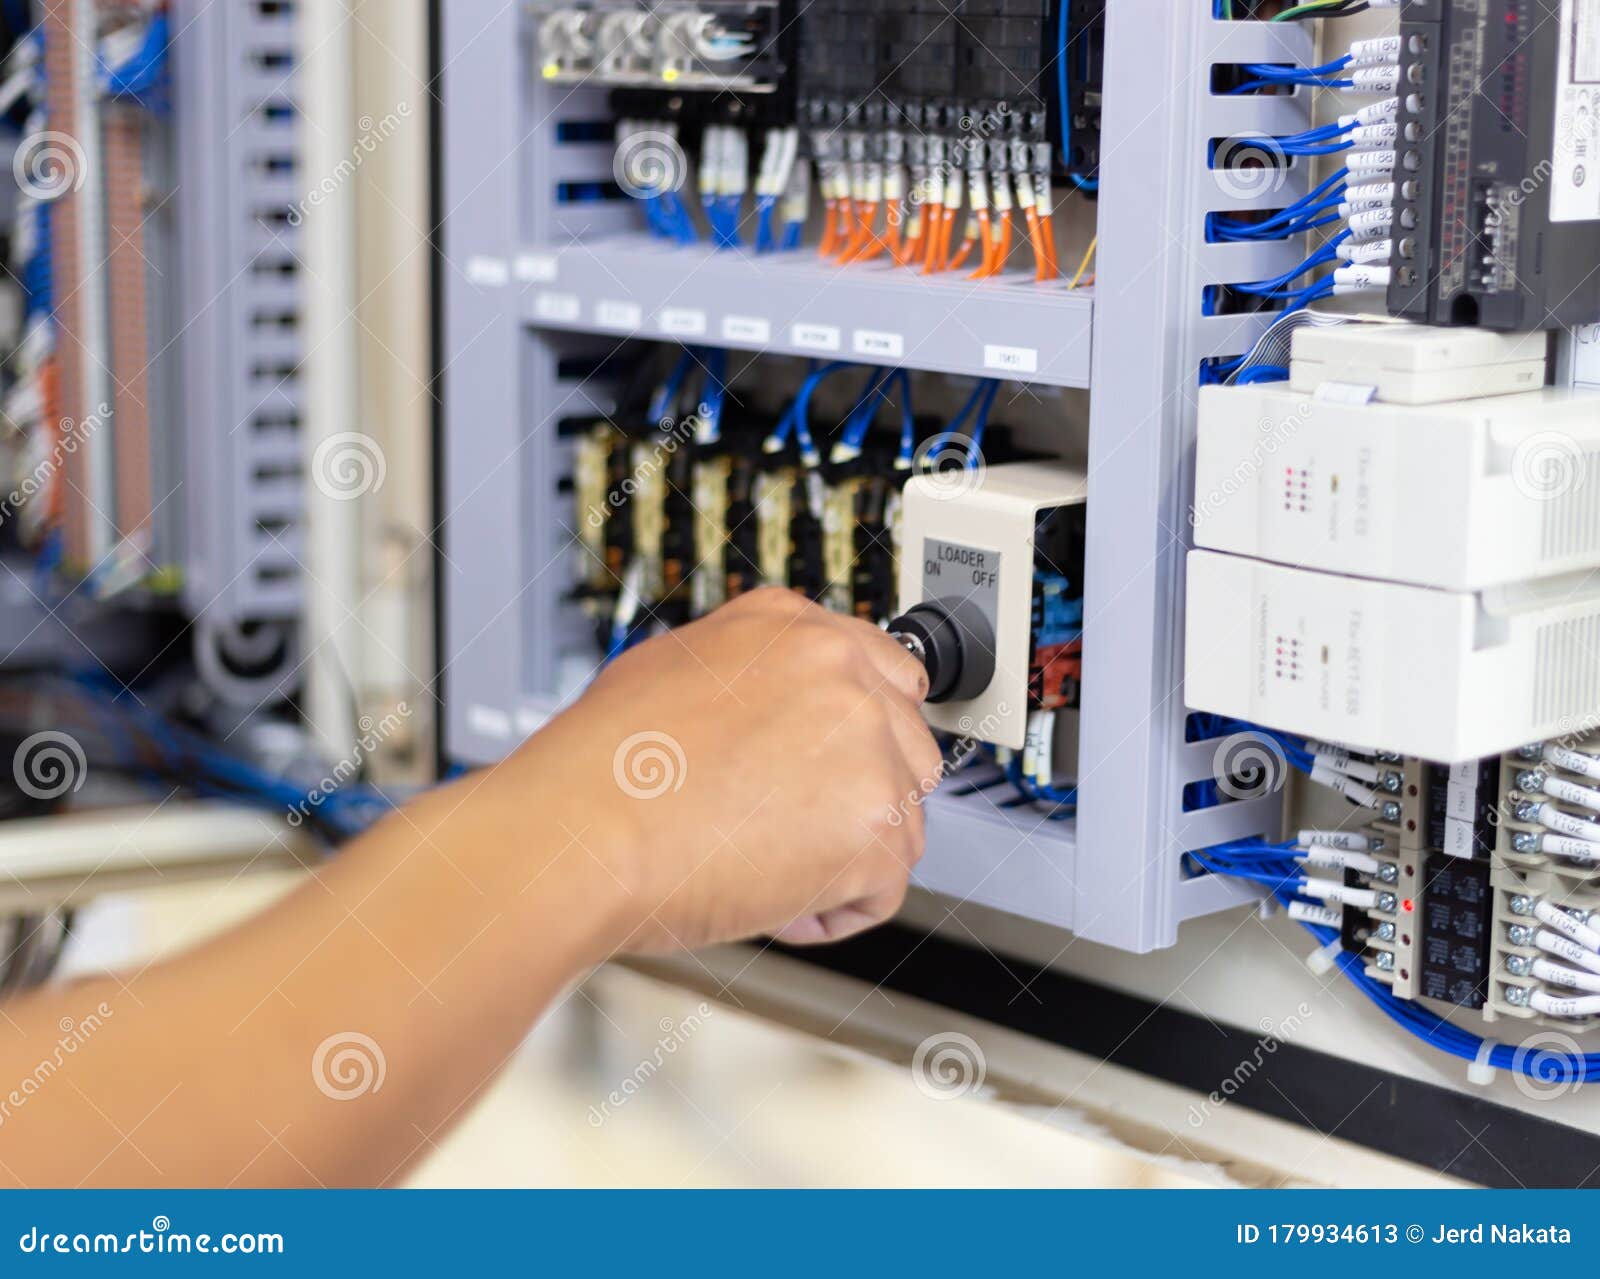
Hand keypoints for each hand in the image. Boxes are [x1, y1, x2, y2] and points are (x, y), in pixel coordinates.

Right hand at [473, 589, 942, 953]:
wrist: (579, 832)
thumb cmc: (602, 770)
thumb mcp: (670, 669)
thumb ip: (749, 677)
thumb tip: (771, 706)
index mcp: (790, 625)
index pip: (883, 672)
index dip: (860, 735)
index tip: (842, 764)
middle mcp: (839, 670)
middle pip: (905, 747)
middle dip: (859, 798)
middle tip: (792, 829)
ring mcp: (866, 745)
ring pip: (902, 821)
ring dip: (845, 856)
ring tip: (763, 866)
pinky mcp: (875, 827)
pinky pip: (884, 888)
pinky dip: (833, 911)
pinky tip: (769, 899)